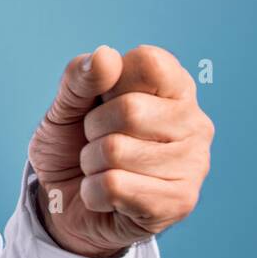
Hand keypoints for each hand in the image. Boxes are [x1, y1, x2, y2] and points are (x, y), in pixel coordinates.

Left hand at [27, 45, 213, 257]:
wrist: (64, 202)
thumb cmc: (72, 145)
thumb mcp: (64, 107)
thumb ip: (80, 79)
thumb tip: (105, 56)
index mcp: (173, 87)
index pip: (149, 62)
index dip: (110, 82)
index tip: (103, 101)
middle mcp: (194, 121)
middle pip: (130, 110)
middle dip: (93, 130)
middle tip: (97, 142)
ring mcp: (193, 163)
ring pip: (116, 151)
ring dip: (91, 164)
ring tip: (103, 169)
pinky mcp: (180, 201)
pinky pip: (114, 186)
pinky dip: (93, 192)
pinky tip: (108, 196)